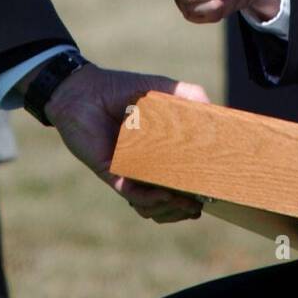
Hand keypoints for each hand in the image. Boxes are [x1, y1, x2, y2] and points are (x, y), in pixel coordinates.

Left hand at [35, 61, 210, 222]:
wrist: (83, 91)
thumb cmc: (120, 88)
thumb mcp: (161, 88)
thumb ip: (188, 93)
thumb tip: (213, 109)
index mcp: (158, 152)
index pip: (178, 181)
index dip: (193, 194)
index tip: (209, 197)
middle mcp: (143, 167)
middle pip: (166, 202)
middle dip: (184, 210)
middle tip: (198, 205)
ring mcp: (128, 172)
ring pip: (149, 206)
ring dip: (169, 209)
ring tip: (185, 202)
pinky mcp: (112, 173)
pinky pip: (133, 195)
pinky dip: (151, 198)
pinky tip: (166, 193)